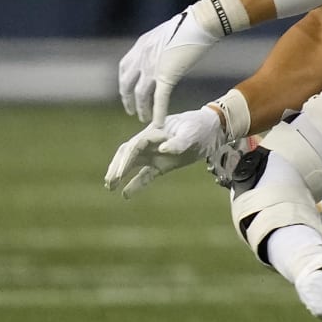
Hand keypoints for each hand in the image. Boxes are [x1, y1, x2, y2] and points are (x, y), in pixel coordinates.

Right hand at [104, 108, 223, 197]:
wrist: (211, 130)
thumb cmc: (200, 126)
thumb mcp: (191, 133)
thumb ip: (178, 141)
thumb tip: (162, 149)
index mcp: (154, 132)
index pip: (134, 146)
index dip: (126, 160)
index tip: (120, 173)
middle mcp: (150, 143)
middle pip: (127, 154)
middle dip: (118, 167)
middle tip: (109, 182)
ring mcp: (155, 154)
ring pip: (132, 164)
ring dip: (121, 174)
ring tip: (109, 187)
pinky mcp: (162, 164)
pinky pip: (146, 175)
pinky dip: (136, 183)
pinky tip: (126, 194)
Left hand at [118, 7, 220, 124]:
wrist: (200, 23)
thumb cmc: (191, 25)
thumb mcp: (167, 33)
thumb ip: (160, 46)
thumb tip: (165, 52)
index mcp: (141, 45)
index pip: (124, 68)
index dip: (125, 83)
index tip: (128, 92)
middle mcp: (142, 57)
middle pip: (127, 84)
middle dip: (128, 99)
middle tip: (131, 111)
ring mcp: (153, 67)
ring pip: (141, 94)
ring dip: (142, 109)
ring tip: (144, 119)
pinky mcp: (167, 75)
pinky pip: (160, 98)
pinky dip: (158, 112)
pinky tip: (158, 123)